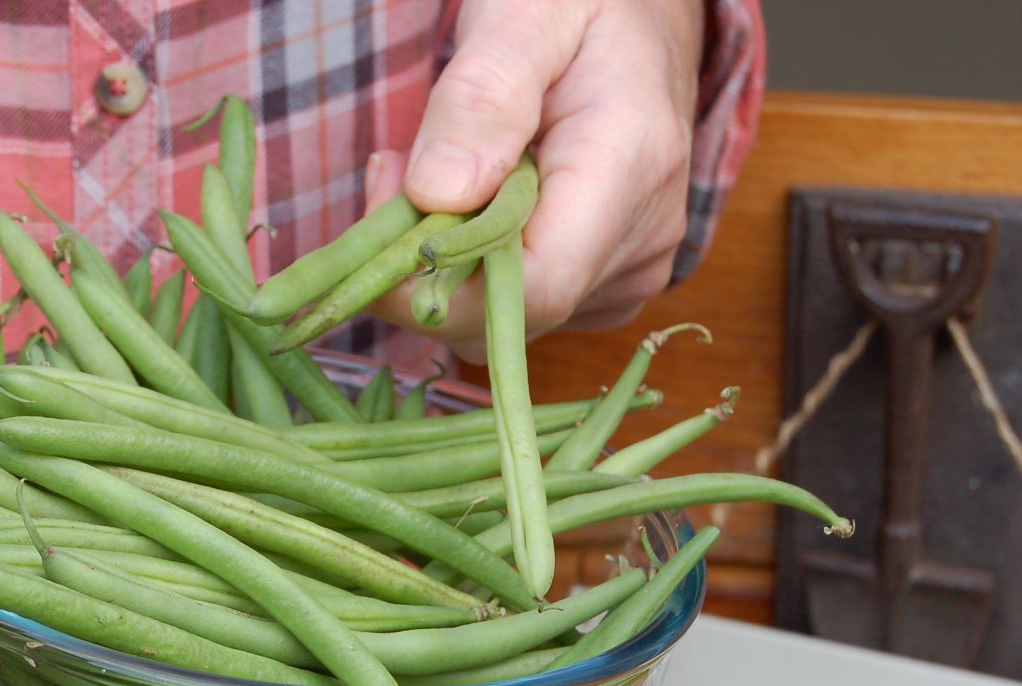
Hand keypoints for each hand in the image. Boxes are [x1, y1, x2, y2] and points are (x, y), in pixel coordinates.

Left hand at [369, 0, 703, 359]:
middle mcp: (641, 240)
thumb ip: (481, 99)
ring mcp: (630, 272)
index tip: (378, 235)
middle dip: (430, 265)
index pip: (534, 288)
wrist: (643, 20)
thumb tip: (438, 193)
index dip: (441, 286)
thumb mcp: (524, 15)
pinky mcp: (609, 287)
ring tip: (441, 172)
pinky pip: (522, 309)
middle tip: (393, 173)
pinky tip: (478, 203)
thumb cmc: (580, 2)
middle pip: (512, 312)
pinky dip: (477, 270)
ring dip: (448, 264)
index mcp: (630, 170)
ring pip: (507, 318)